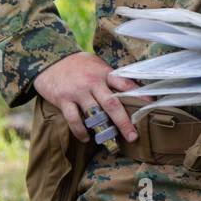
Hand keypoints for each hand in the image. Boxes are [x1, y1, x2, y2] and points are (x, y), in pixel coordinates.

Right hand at [33, 52, 149, 143]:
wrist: (49, 59)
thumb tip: (129, 89)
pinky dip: (81, 131)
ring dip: (103, 130)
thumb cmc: (77, 63)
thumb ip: (110, 77)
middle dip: (124, 122)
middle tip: (133, 136)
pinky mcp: (63, 99)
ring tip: (111, 142)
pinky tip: (86, 139)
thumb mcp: (96, 64)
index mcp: (104, 73)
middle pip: (112, 104)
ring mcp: (78, 92)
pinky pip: (74, 120)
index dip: (140, 95)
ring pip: (94, 114)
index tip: (151, 106)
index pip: (125, 84)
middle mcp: (93, 82)